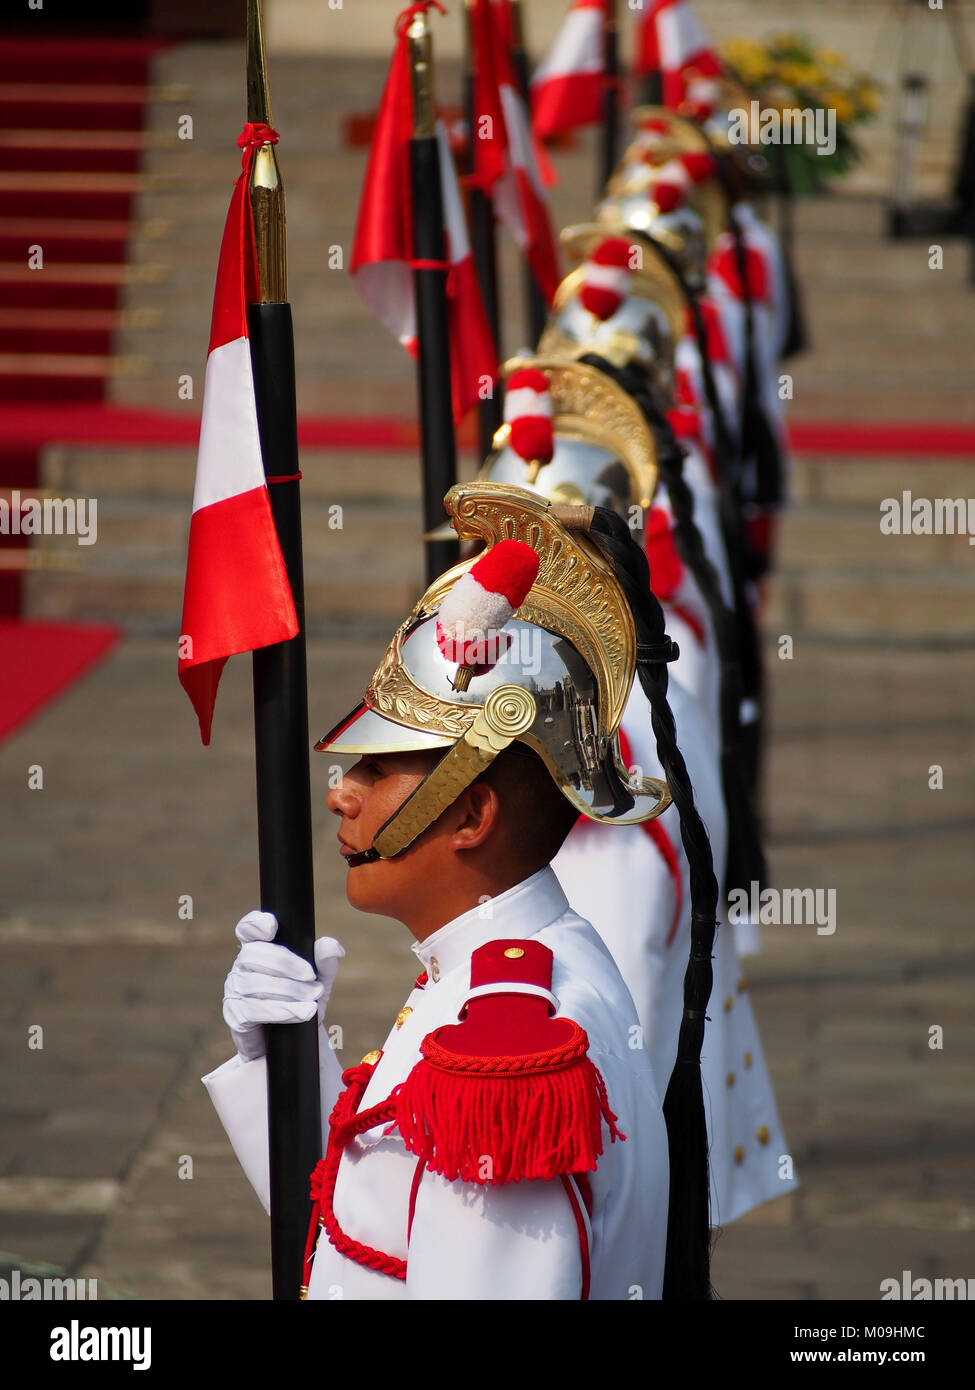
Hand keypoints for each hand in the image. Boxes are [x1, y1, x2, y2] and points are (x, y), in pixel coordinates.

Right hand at [222, 910, 344, 1062]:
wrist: (293, 1042)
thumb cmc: (302, 1000)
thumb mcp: (319, 979)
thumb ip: (324, 961)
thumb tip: (333, 946)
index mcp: (259, 949)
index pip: (248, 929)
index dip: (255, 924)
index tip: (273, 928)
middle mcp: (242, 967)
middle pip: (253, 954)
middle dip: (285, 963)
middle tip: (311, 976)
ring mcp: (235, 991)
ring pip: (255, 983)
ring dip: (288, 991)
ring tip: (313, 999)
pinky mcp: (235, 1016)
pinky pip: (254, 1010)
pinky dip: (282, 1011)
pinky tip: (303, 1014)